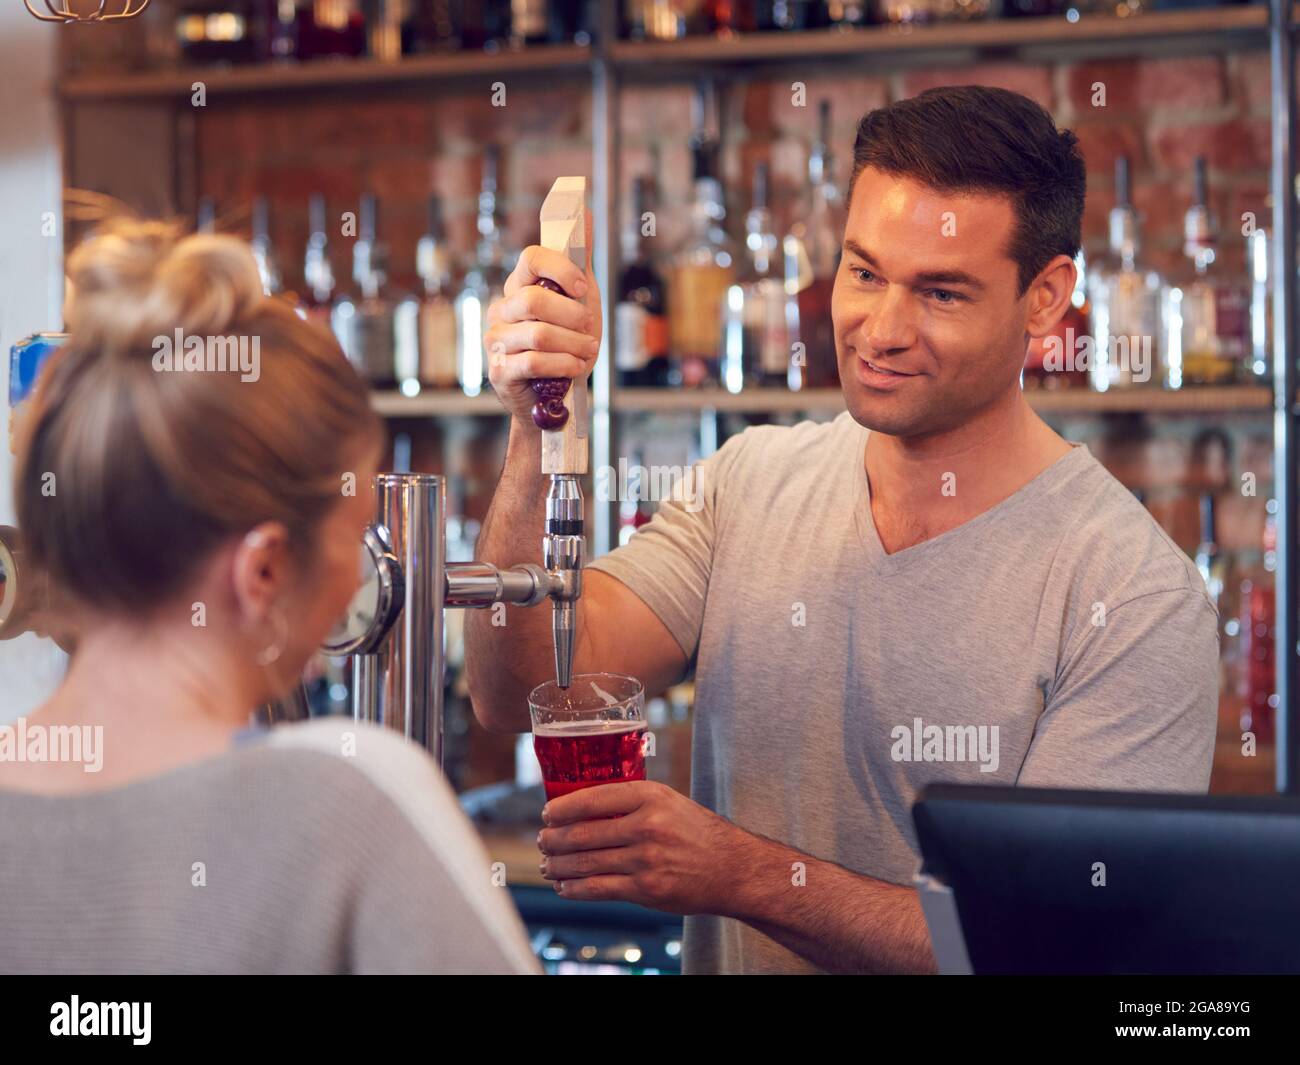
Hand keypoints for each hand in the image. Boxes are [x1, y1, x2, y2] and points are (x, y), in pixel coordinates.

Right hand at [484, 209, 601, 425]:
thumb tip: (583, 211)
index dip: (560, 268)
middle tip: (588, 328)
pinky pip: (534, 362)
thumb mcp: (578, 299)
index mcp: (518, 286)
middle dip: (572, 316)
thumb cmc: (565, 342)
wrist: (554, 393)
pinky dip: (563, 365)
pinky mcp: (499, 370)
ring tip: (586, 351)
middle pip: (534, 300)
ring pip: (538, 334)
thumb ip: (578, 261)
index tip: (582, 286)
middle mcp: (501, 310)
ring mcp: (496, 340)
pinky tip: (574, 367)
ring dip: (573, 344)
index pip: (531, 257)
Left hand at [537, 780, 755, 915]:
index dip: (562, 808)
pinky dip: (575, 889)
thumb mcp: (668, 802)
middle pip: (583, 833)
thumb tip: (583, 808)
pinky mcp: (646, 890)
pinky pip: (598, 888)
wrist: (732, 868)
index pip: (593, 798)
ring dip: (558, 866)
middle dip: (554, 840)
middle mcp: (647, 825)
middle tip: (542, 842)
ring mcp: (646, 859)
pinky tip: (565, 886)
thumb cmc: (696, 832)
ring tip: (547, 866)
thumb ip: (631, 803)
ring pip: (585, 862)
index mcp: (650, 796)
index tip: (547, 814)